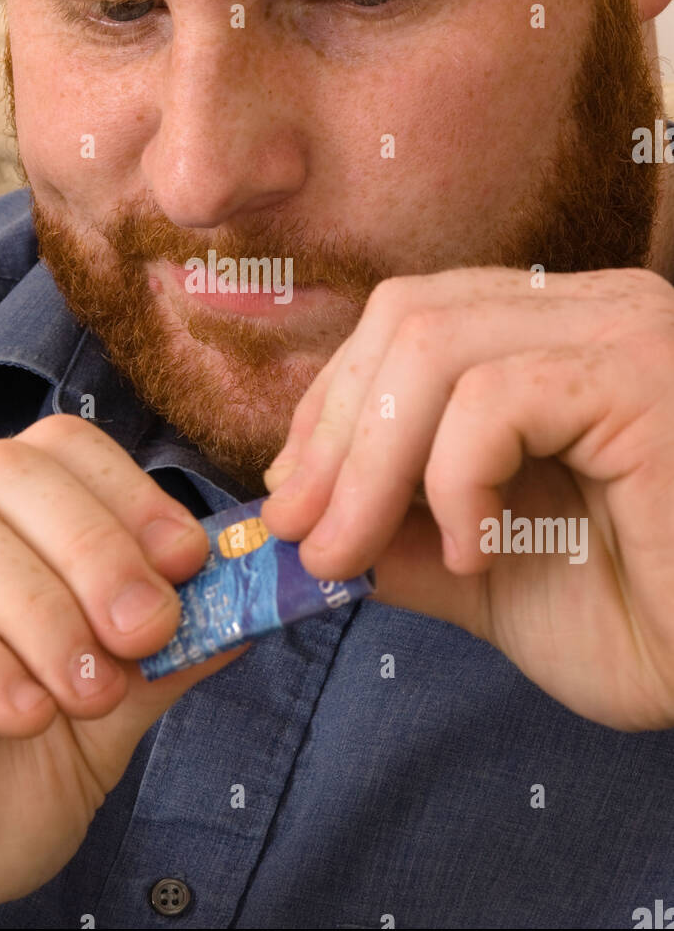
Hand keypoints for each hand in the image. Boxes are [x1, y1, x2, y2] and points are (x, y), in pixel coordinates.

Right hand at [0, 414, 245, 925]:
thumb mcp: (99, 715)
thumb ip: (162, 651)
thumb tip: (248, 596)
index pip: (54, 446)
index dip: (130, 496)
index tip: (190, 565)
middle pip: (9, 470)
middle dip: (99, 551)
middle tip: (150, 632)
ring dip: (44, 610)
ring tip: (88, 691)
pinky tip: (22, 714)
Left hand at [261, 266, 673, 730]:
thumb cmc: (640, 622)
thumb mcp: (481, 568)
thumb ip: (397, 527)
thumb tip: (301, 513)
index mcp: (556, 334)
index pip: (408, 321)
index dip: (332, 403)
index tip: (292, 492)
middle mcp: (593, 308)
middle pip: (406, 318)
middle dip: (333, 432)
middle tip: (302, 532)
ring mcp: (622, 331)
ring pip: (432, 347)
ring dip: (368, 464)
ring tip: (355, 551)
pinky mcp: (643, 376)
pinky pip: (497, 398)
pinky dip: (456, 480)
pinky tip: (475, 551)